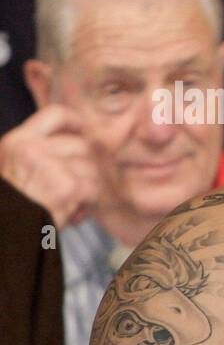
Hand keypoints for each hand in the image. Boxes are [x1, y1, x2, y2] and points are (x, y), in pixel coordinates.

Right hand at [0, 105, 101, 226]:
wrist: (9, 230)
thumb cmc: (18, 205)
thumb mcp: (18, 168)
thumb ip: (42, 152)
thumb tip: (81, 138)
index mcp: (17, 141)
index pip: (56, 114)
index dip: (77, 122)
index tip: (84, 133)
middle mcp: (31, 148)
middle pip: (82, 144)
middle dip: (87, 167)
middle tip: (78, 186)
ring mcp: (48, 165)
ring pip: (92, 167)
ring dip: (89, 187)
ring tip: (70, 203)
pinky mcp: (66, 186)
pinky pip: (94, 188)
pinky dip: (89, 203)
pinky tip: (72, 213)